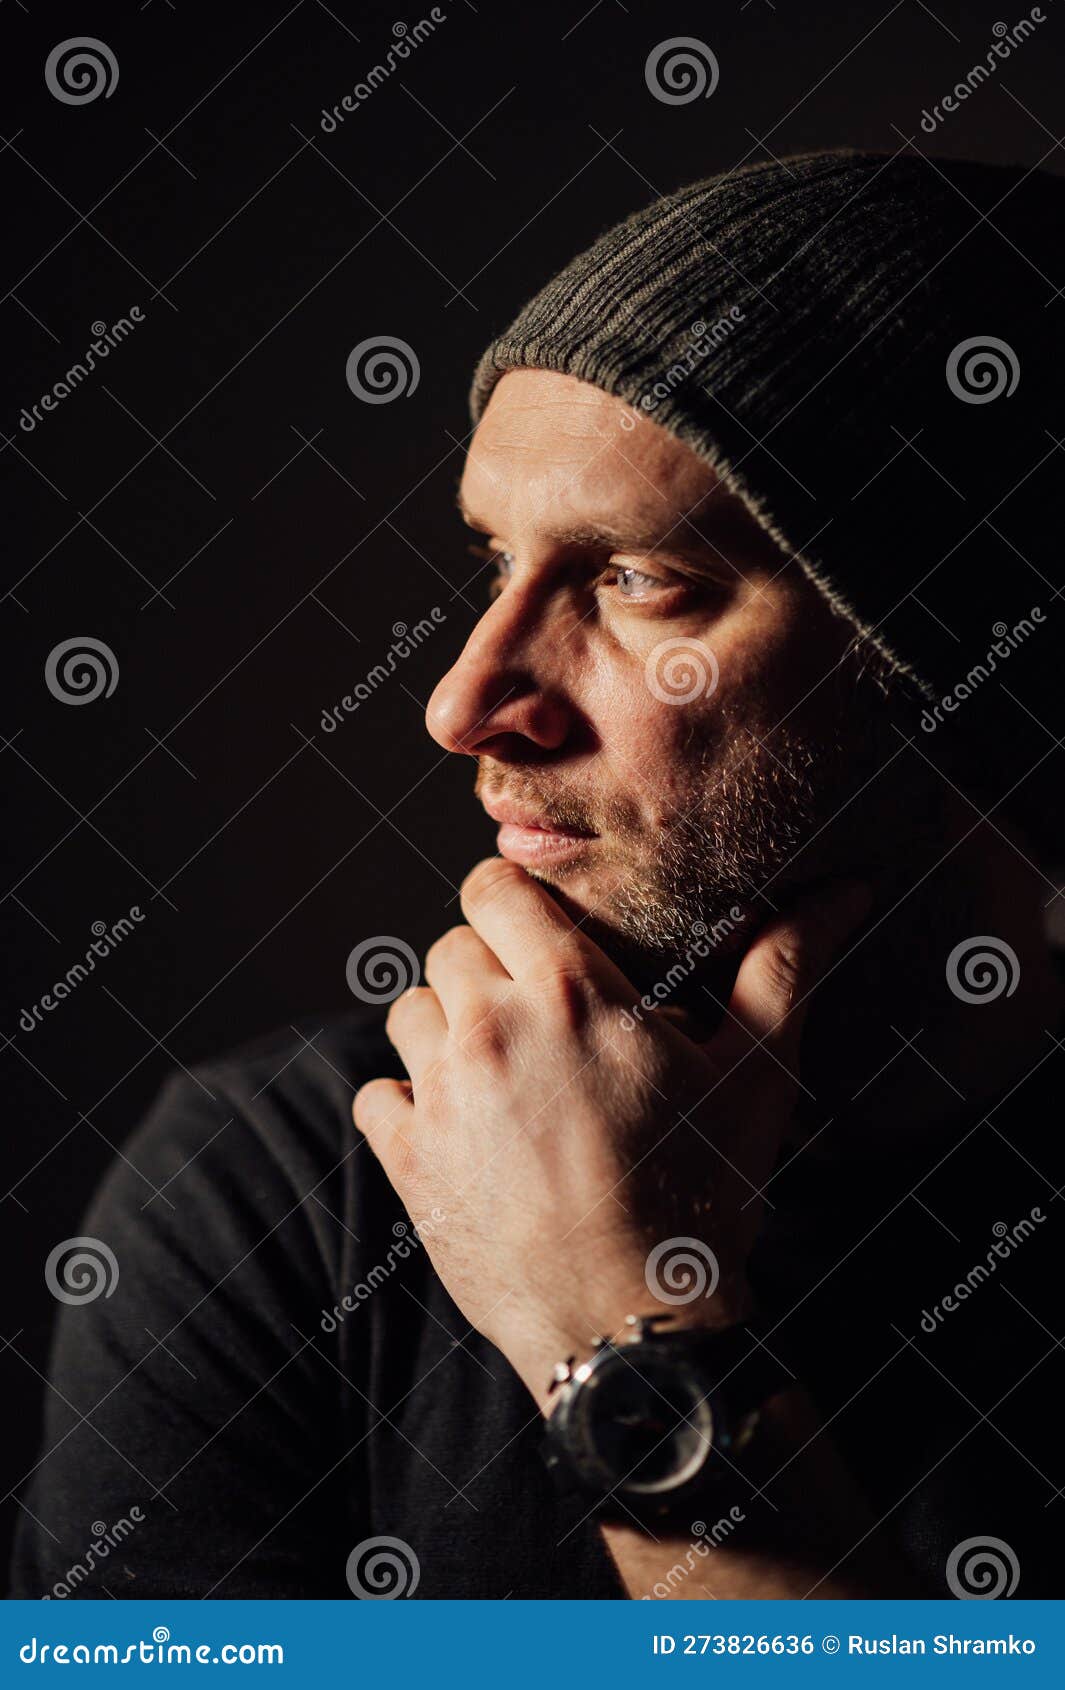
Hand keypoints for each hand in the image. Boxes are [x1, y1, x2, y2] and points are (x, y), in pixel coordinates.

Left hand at [353, 860, 868, 1409]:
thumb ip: (784, 966)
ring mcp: (441, 1096)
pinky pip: (377, 1094)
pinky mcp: (409, 1161)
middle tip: (540, 1018)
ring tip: (503, 1072)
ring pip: (409, 1012)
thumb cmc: (703, 1196)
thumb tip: (843, 892)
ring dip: (446, 1028)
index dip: (513, 902)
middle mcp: (490, 1030)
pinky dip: (408, 1101)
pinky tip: (459, 1128)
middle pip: (449, 946)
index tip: (542, 936)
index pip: (492, 886)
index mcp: (570, 992)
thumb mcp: (757, 1075)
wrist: (633, 1329)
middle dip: (488, 969)